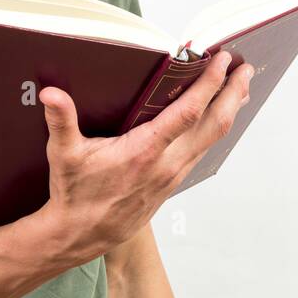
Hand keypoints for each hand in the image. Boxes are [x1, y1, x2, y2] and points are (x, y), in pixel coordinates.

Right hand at [38, 50, 254, 260]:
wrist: (82, 235)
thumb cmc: (74, 194)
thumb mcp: (64, 155)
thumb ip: (61, 121)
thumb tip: (51, 94)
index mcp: (145, 152)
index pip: (188, 112)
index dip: (208, 84)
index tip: (220, 61)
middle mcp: (166, 164)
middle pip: (214, 125)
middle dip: (234, 93)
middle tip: (246, 68)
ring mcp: (173, 175)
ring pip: (212, 140)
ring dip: (229, 110)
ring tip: (241, 86)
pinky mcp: (173, 182)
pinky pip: (202, 151)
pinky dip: (215, 129)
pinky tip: (217, 117)